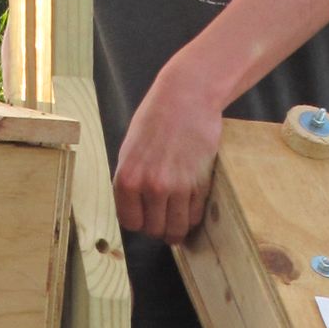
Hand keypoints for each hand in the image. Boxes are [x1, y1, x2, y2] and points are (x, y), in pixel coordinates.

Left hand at [114, 52, 224, 242]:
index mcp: (128, 178)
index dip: (139, 223)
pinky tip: (189, 208)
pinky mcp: (200, 184)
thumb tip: (136, 210)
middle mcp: (151, 186)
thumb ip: (131, 181)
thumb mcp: (129, 150)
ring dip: (177, 229)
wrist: (186, 98)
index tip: (145, 218)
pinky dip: (192, 217)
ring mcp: (177, 187)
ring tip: (177, 222)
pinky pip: (195, 215)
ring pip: (176, 228)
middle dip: (158, 228)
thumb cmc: (155, 119)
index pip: (131, 222)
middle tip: (163, 219)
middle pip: (154, 229)